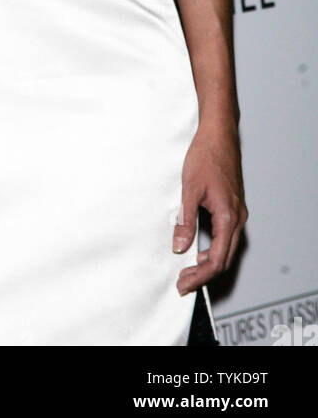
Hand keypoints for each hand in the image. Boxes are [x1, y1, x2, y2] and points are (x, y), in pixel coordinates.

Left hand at [174, 119, 246, 293]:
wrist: (218, 134)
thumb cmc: (206, 155)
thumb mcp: (190, 189)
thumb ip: (185, 220)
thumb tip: (180, 246)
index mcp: (228, 217)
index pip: (216, 259)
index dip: (200, 276)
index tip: (183, 283)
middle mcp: (237, 218)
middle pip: (224, 259)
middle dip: (203, 275)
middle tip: (183, 282)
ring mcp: (237, 213)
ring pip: (227, 249)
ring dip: (208, 263)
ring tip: (188, 270)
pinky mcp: (233, 207)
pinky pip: (226, 236)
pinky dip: (213, 249)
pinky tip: (199, 249)